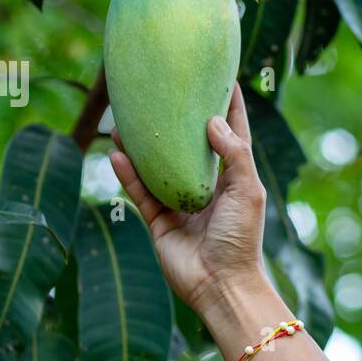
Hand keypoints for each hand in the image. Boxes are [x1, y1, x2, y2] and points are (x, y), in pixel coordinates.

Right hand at [109, 83, 267, 314]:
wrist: (221, 285)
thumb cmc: (241, 238)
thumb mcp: (247, 190)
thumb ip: (234, 154)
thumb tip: (211, 120)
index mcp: (234, 177)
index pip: (232, 133)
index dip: (227, 106)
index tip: (220, 76)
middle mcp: (206, 186)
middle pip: (187, 146)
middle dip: (173, 121)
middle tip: (158, 93)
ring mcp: (180, 203)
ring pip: (157, 166)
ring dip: (141, 145)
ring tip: (123, 119)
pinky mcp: (159, 221)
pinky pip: (139, 192)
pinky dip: (127, 173)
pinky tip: (115, 152)